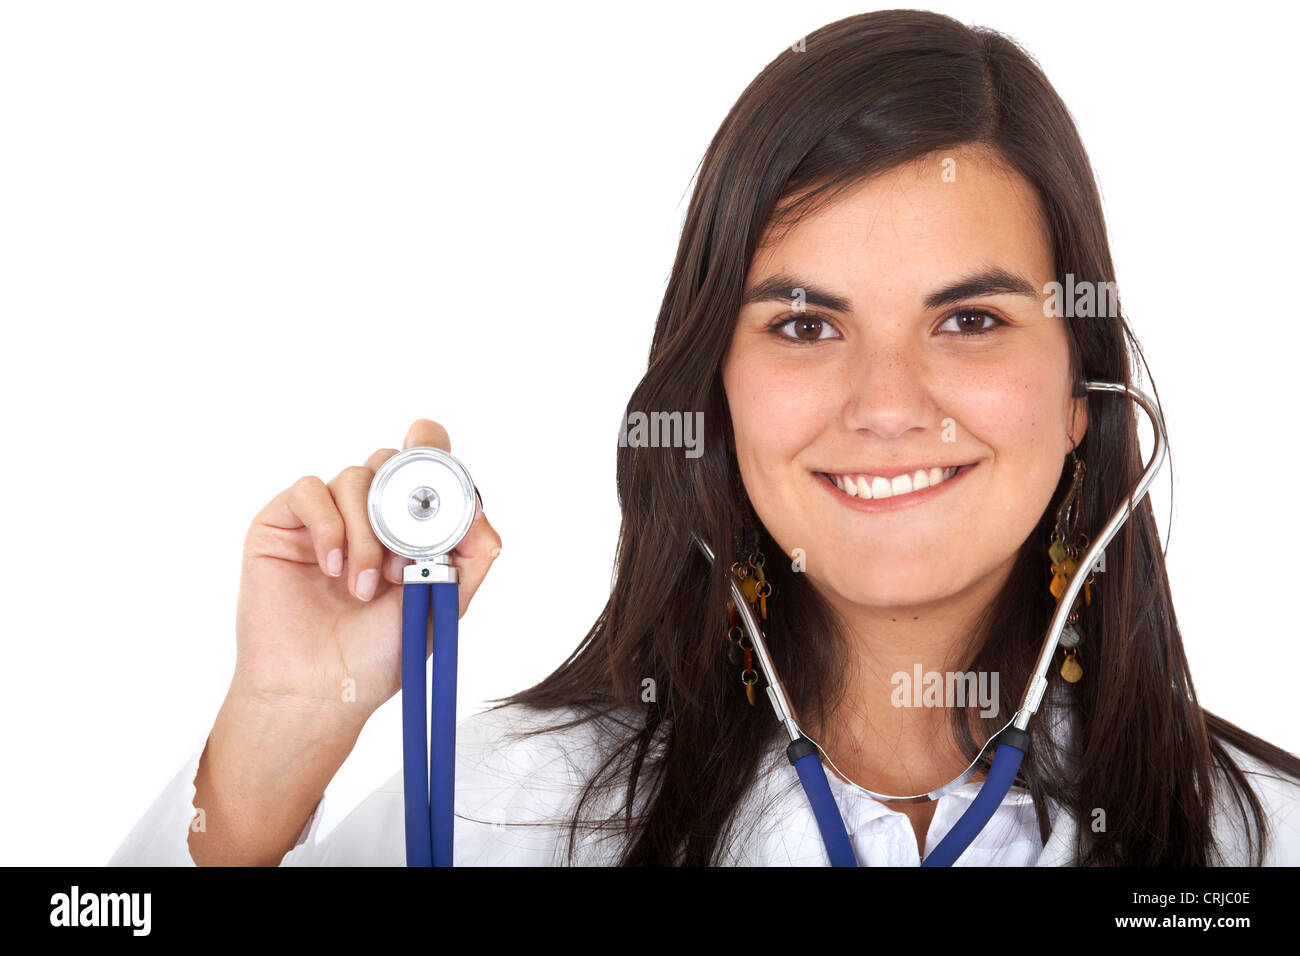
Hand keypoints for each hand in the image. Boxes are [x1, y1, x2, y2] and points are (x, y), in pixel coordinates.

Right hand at [230, 418, 501, 732]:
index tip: (444, 474)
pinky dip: (328, 527)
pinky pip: (309, 491)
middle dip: (404, 504)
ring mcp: (325, 518)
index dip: (436, 455)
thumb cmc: (376, 656)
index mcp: (407, 529)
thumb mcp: (441, 605)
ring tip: (365, 588)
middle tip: (404, 558)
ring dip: (367, 532)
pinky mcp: (282, 523)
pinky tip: (333, 569)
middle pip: (391, 462)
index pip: (425, 469)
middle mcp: (366, 516)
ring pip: (354, 477)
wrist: (317, 692)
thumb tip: (482, 518)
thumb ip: (470, 558)